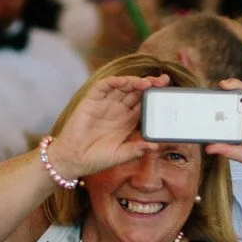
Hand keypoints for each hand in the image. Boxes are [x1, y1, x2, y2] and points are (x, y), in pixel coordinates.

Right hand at [46, 73, 167, 181]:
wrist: (73, 160)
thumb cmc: (96, 159)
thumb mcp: (121, 155)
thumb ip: (137, 149)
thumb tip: (155, 146)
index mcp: (128, 121)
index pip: (145, 104)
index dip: (155, 96)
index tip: (167, 91)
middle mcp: (118, 109)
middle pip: (136, 91)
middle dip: (150, 84)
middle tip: (163, 81)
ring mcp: (106, 103)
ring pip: (122, 86)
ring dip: (134, 81)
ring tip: (146, 83)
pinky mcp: (92, 100)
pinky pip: (103, 86)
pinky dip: (113, 82)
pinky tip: (123, 82)